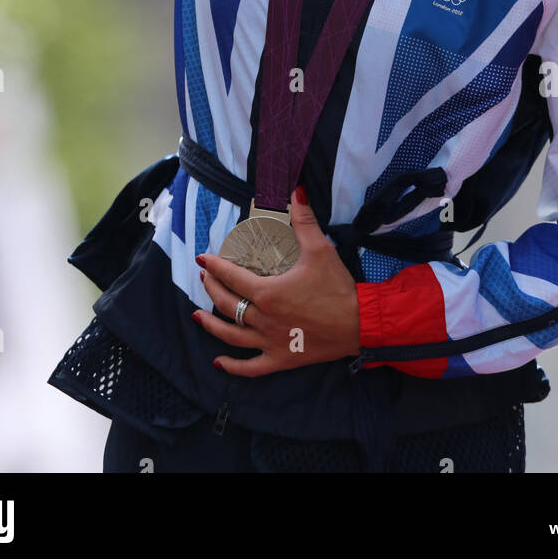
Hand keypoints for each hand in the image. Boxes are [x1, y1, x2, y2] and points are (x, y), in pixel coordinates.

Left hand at [192, 187, 361, 376]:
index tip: (203, 258)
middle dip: (211, 289)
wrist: (360, 323)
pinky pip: (250, 368)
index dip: (215, 266)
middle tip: (205, 277)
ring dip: (211, 325)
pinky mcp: (281, 360)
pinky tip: (219, 362)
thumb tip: (296, 191)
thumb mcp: (320, 249)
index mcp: (268, 292)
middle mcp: (263, 319)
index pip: (232, 277)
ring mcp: (270, 342)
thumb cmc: (338, 288)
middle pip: (227, 304)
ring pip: (231, 336)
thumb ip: (304, 220)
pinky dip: (233, 366)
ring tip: (197, 316)